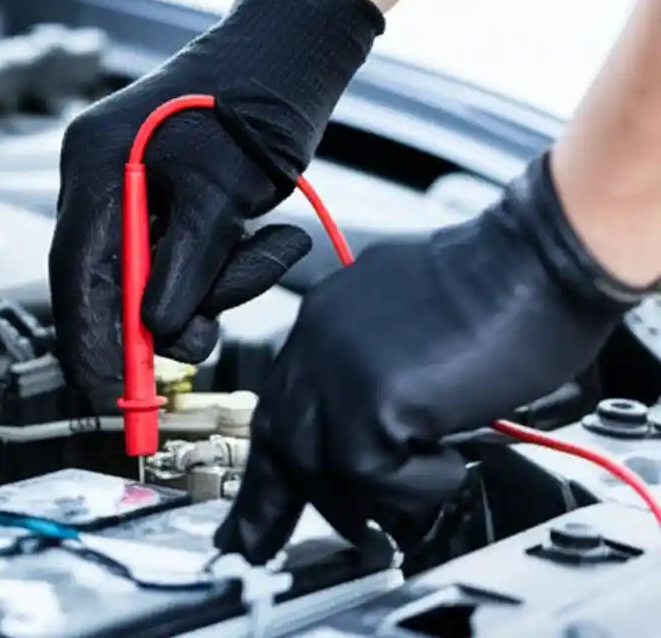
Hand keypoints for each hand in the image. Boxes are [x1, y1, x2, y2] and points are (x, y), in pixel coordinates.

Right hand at [48, 0, 383, 405]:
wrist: (296, 51)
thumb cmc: (255, 98)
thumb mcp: (222, 190)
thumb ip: (185, 267)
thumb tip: (158, 331)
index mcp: (96, 168)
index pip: (74, 274)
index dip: (90, 342)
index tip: (111, 396)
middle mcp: (105, 184)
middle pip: (115, 284)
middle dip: (170, 314)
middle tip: (213, 330)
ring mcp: (137, 195)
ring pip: (161, 281)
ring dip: (219, 287)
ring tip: (273, 248)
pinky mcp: (173, 205)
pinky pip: (191, 261)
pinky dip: (232, 267)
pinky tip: (272, 237)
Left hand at [216, 154, 646, 562]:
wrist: (538, 257)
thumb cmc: (502, 280)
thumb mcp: (412, 324)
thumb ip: (380, 372)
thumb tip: (384, 429)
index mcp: (324, 321)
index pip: (278, 405)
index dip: (271, 461)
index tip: (261, 502)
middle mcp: (316, 343)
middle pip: (279, 442)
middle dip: (274, 504)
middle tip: (272, 541)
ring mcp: (337, 370)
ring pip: (325, 468)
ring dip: (376, 496)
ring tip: (421, 490)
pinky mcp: (372, 400)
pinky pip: (378, 476)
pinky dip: (424, 481)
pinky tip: (454, 456)